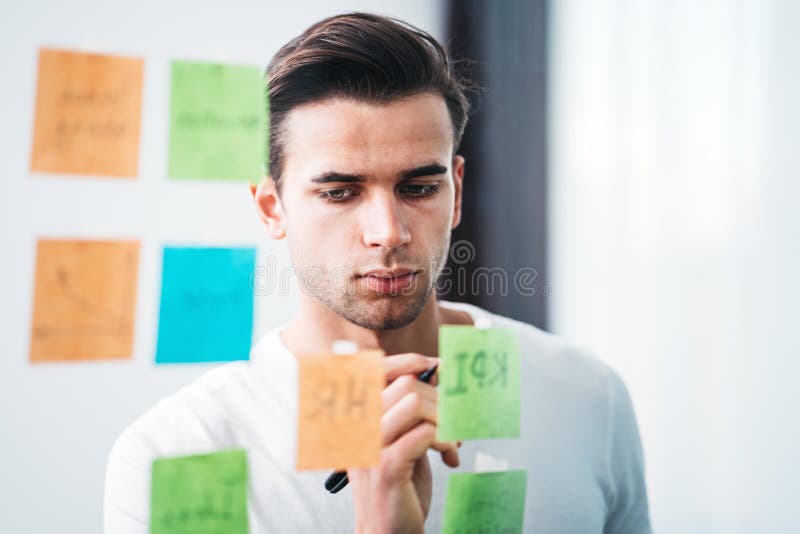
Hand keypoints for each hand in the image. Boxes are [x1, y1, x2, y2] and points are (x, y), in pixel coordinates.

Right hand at [348, 353, 460, 533]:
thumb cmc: (399, 487)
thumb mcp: (404, 440)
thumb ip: (411, 410)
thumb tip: (436, 371)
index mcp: (358, 418)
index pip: (375, 372)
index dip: (407, 363)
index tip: (437, 367)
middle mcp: (357, 428)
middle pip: (405, 387)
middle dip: (440, 402)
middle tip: (455, 426)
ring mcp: (369, 447)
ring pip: (414, 405)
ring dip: (445, 421)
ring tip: (453, 444)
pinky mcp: (386, 468)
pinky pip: (423, 435)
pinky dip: (445, 441)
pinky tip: (450, 457)